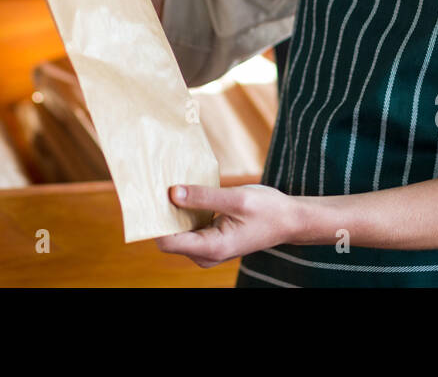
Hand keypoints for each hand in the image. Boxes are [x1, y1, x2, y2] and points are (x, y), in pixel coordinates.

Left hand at [154, 183, 299, 267]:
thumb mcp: (237, 198)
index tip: (149, 195)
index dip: (155, 220)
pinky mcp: (209, 240)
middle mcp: (205, 254)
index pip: (167, 241)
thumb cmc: (267, 210)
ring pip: (176, 232)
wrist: (288, 221)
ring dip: (172, 211)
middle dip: (161, 213)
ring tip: (170, 183)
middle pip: (168, 237)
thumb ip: (204, 197)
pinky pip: (187, 228)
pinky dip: (183, 212)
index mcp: (211, 247)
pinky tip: (184, 192)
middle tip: (157, 183)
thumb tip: (172, 192)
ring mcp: (206, 249)